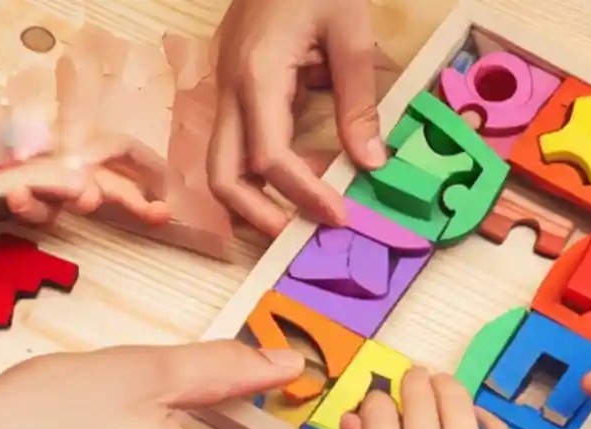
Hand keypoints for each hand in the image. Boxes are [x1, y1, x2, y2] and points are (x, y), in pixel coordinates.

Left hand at [0, 64, 171, 238]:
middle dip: (138, 195)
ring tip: (105, 213)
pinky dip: (39, 213)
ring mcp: (48, 185)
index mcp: (52, 140)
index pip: (109, 145)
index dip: (142, 162)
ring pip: (89, 196)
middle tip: (161, 215)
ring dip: (98, 205)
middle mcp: (57, 160)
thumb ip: (8, 149)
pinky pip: (54, 215)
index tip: (165, 185)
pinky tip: (9, 204)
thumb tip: (59, 157)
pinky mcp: (37, 207)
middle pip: (112, 176)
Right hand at [211, 0, 386, 235]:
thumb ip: (359, 101)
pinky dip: (258, 173)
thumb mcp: (351, 31)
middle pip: (222, 175)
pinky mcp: (233, 85)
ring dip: (254, 200)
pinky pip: (234, 143)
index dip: (303, 195)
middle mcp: (229, 87)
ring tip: (301, 215)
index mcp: (257, 75)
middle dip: (258, 216)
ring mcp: (225, 87)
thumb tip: (370, 163)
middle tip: (303, 234)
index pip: (269, 158)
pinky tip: (298, 178)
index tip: (338, 215)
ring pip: (220, 164)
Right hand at [343, 369, 536, 428]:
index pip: (378, 412)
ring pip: (456, 398)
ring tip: (440, 384)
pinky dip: (478, 416)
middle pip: (418, 396)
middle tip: (414, 377)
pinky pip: (492, 423)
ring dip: (444, 385)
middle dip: (412, 381)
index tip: (383, 402)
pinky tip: (471, 418)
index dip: (378, 400)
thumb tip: (352, 415)